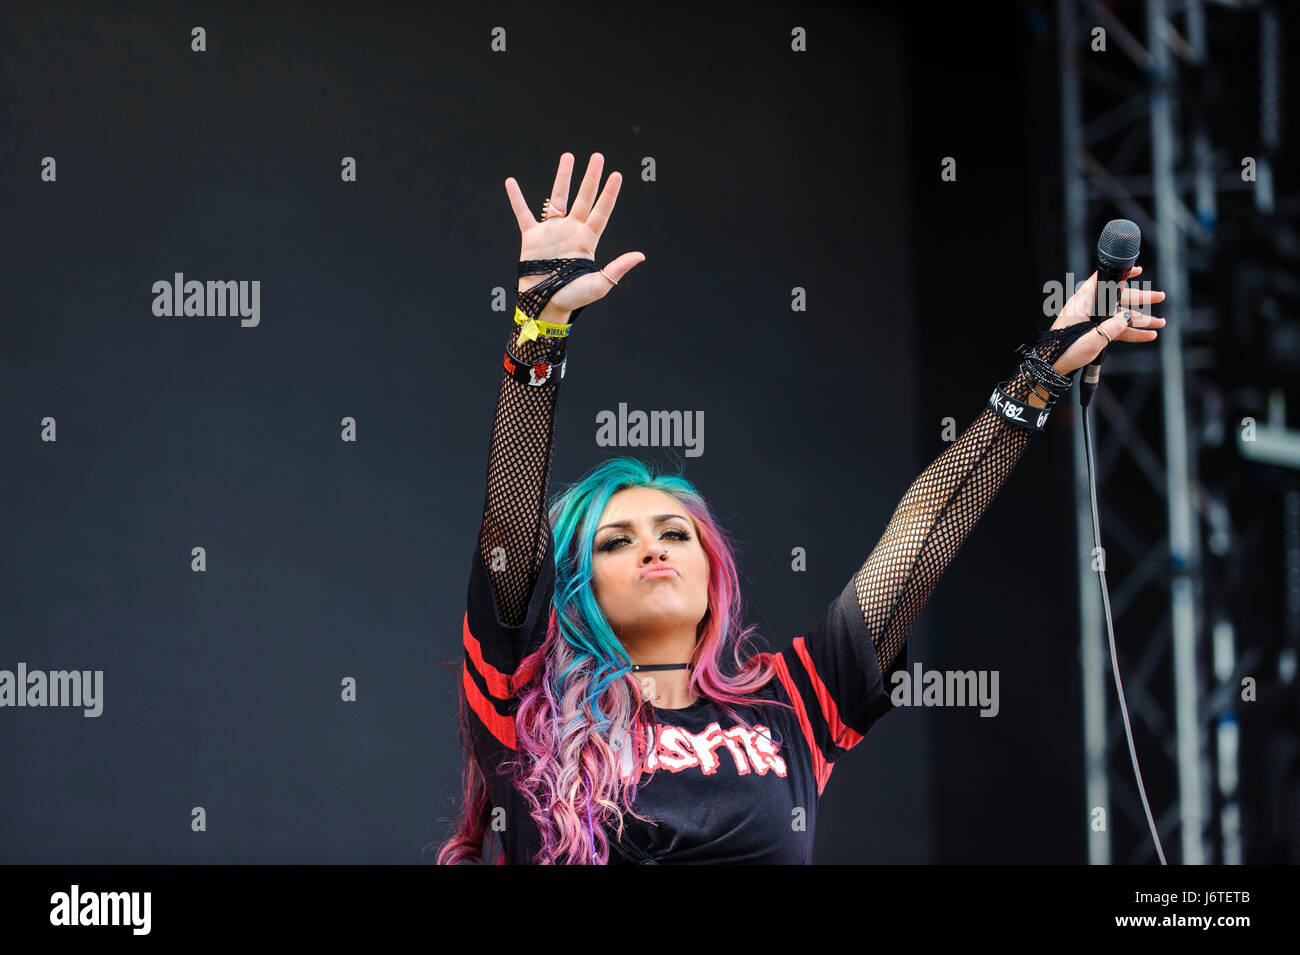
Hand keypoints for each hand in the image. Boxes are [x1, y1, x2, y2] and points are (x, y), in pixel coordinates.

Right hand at [504, 151, 644, 319]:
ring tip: (568, 157)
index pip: (601, 212)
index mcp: (587, 240)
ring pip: (557, 198)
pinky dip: (516, 198)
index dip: (609, 194)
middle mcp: (571, 231)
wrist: (544, 305)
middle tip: (598, 156)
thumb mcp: (598, 285)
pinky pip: (523, 213)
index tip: (617, 175)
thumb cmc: (573, 298)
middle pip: (584, 198)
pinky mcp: (532, 237)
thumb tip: (641, 256)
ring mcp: (552, 232)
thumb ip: (617, 269)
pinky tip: (511, 182)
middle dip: (590, 177)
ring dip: (562, 177)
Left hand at [1047, 266, 1166, 374]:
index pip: (1104, 281)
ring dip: (1140, 320)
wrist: (1051, 367)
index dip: (1121, 275)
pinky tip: (1147, 335)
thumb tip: (1127, 317)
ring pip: (1119, 315)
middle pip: (1118, 299)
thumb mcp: (1092, 339)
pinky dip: (1130, 332)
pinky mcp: (1092, 332)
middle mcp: (1087, 308)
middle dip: (1141, 299)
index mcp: (1083, 303)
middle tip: (1160, 296)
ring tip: (1160, 323)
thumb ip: (1112, 328)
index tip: (1138, 270)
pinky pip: (1115, 328)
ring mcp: (1090, 320)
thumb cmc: (1066, 351)